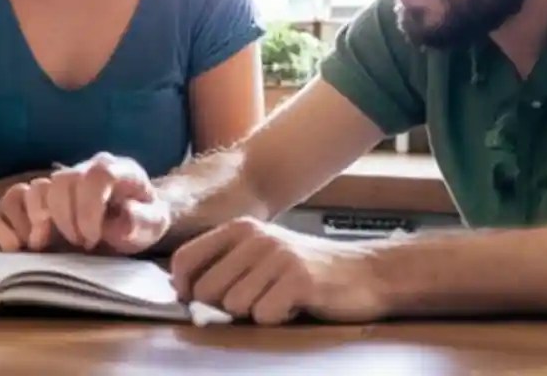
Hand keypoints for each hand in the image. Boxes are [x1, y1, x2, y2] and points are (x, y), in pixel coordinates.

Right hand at [0, 153, 169, 253]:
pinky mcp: (53, 190)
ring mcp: (70, 175)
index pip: (99, 175)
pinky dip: (30, 218)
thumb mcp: (154, 223)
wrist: (135, 215)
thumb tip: (124, 216)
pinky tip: (40, 239)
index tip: (94, 238)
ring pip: (44, 186)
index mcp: (120, 169)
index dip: (91, 208)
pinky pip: (27, 194)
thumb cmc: (143, 219)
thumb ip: (142, 220)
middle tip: (82, 244)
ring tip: (62, 242)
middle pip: (66, 180)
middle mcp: (91, 166)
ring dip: (48, 219)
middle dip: (69, 218)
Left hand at [170, 217, 388, 324]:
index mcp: (240, 228)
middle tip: (255, 300)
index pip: (184, 259)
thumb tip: (181, 290)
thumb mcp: (260, 256)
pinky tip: (295, 306)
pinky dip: (278, 319)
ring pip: (234, 306)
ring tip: (279, 298)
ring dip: (255, 312)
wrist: (365, 272)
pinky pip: (264, 315)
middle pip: (206, 290)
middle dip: (223, 307)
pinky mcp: (299, 279)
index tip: (194, 301)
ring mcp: (278, 256)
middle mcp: (255, 237)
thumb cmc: (304, 271)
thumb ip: (224, 265)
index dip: (182, 288)